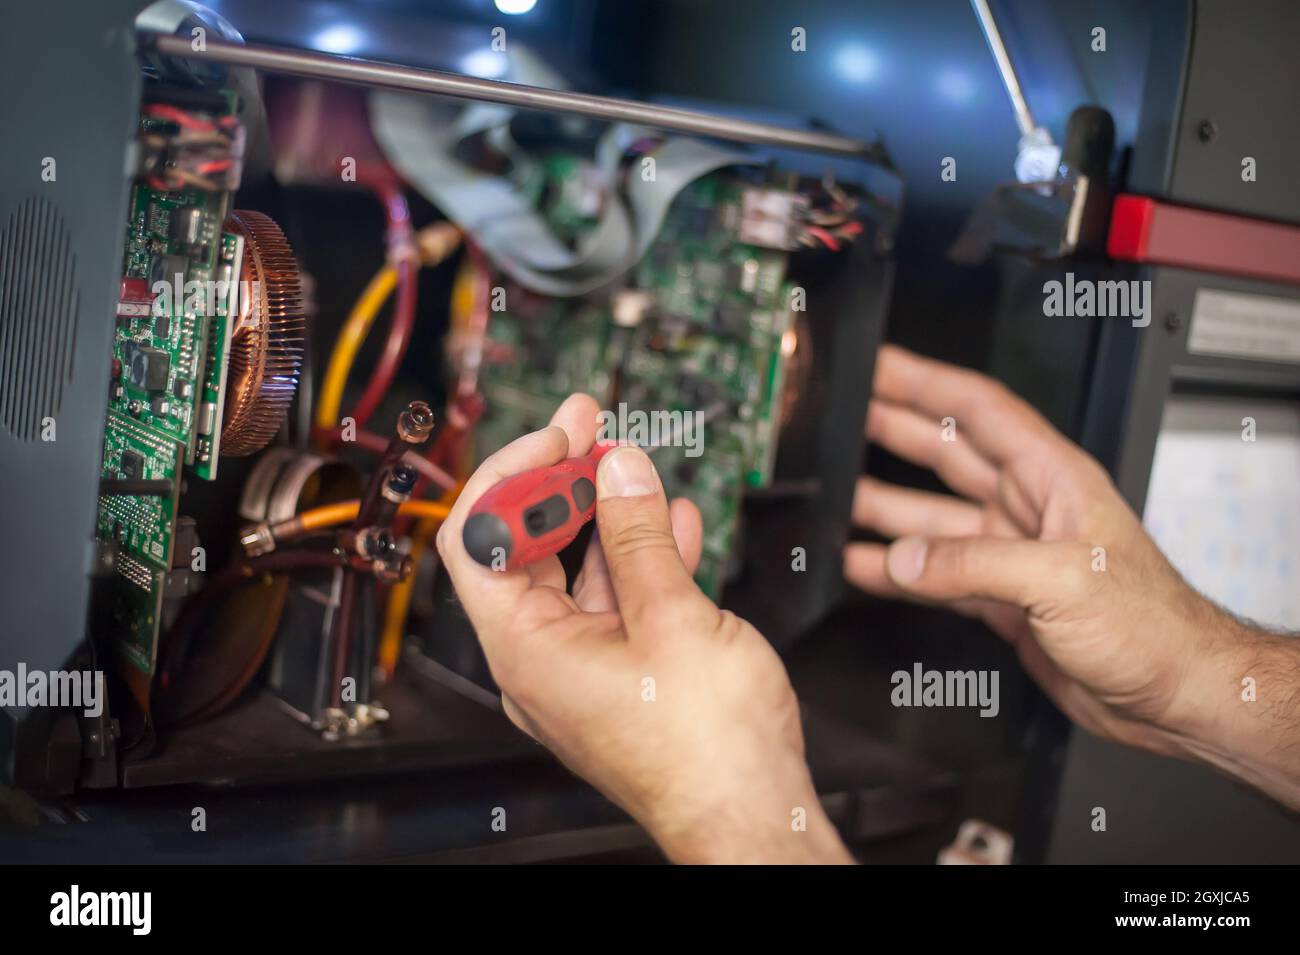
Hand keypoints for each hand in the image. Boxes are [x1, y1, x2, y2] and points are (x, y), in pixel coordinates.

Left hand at [438, 394, 851, 862]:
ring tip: (634, 464)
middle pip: (528, 548)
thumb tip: (618, 473)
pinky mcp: (625, 674)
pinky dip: (640, 556)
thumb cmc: (707, 750)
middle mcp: (542, 659)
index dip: (513, 474)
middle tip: (593, 430)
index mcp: (526, 648)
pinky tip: (673, 523)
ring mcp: (584, 668)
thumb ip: (639, 535)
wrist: (753, 813)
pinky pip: (618, 601)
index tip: (558, 435)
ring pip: (579, 570)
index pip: (481, 538)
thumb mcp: (673, 617)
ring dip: (607, 513)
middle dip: (562, 482)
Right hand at [844, 345, 1241, 757]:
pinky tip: (863, 564)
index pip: (978, 411)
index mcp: (1053, 478)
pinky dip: (896, 570)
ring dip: (884, 505)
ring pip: (932, 516)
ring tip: (833, 493)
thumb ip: (975, 564)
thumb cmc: (1152, 626)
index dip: (925, 382)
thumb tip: (904, 559)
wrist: (1173, 694)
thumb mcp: (1063, 580)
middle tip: (841, 416)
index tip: (880, 364)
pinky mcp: (1002, 599)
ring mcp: (1012, 553)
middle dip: (892, 430)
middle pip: (946, 454)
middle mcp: (1029, 507)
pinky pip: (935, 573)